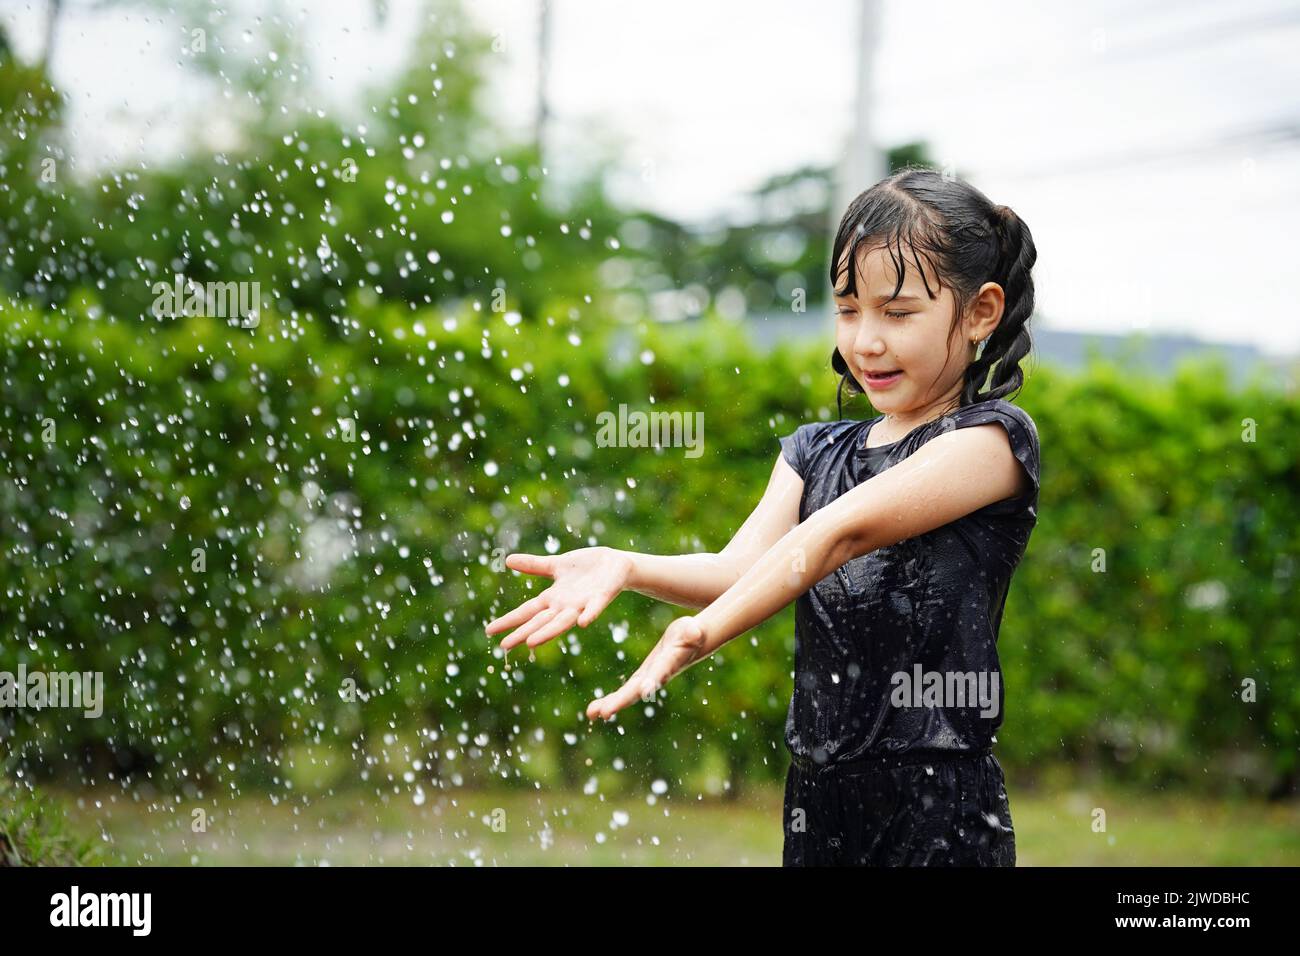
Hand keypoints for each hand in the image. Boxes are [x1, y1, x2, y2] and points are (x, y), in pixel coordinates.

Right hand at [485, 546, 633, 650]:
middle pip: (540, 622)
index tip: (489, 631)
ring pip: (563, 621)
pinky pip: (595, 607)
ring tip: (531, 643)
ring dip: (548, 632)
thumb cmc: (586, 567)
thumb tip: (507, 560)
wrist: (617, 565)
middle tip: (504, 646)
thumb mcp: (556, 565)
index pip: (527, 612)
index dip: (509, 620)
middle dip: (523, 633)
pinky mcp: (602, 597)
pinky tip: (582, 622)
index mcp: (554, 598)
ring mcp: (583, 604)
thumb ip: (534, 566)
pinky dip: (590, 614)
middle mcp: (565, 606)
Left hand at [586, 616, 709, 720]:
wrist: (692, 641)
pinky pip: (623, 692)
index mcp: (668, 665)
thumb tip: (694, 632)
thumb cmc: (693, 633)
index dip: (650, 682)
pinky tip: (593, 711)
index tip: (641, 692)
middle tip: (604, 712)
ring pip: (626, 695)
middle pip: (637, 690)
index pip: (658, 674)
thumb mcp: (692, 630)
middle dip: (621, 701)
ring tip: (590, 714)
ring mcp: (648, 679)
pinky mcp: (641, 677)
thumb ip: (692, 633)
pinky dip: (609, 701)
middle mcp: (657, 677)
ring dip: (609, 704)